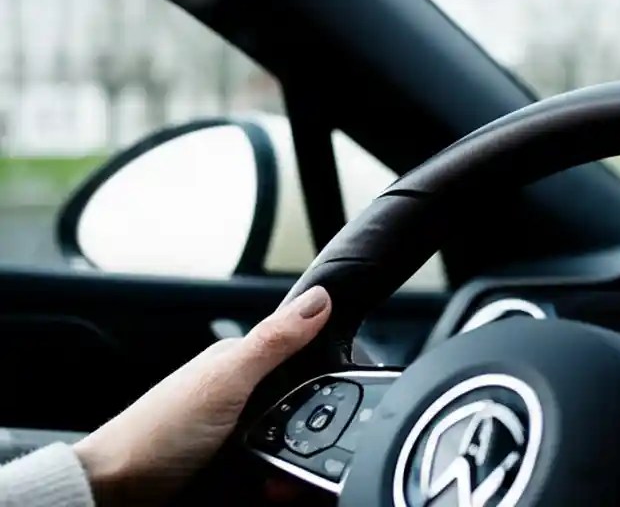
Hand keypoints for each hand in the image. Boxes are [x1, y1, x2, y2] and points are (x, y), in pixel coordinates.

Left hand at [73, 286, 331, 506]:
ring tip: (280, 485)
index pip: (303, 358)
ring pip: (288, 446)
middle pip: (300, 409)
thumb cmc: (157, 432)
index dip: (324, 379)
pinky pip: (270, 474)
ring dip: (291, 467)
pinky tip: (270, 491)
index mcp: (241, 363)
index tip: (340, 400)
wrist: (114, 490)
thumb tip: (320, 297)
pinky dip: (275, 485)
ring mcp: (235, 433)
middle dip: (308, 434)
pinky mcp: (231, 468)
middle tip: (305, 455)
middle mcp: (240, 395)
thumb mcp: (227, 380)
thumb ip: (274, 340)